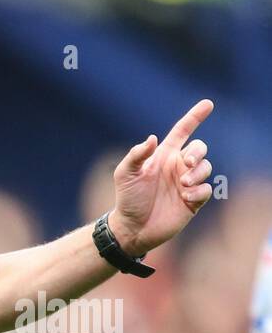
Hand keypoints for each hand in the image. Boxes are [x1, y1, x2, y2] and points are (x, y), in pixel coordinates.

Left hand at [108, 98, 214, 255]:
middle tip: (186, 164)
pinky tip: (185, 198)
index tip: (208, 104)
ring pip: (206, 167)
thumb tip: (152, 139)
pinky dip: (198, 191)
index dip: (195, 117)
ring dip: (197, 173)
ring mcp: (187, 183)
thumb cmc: (127, 199)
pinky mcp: (193, 201)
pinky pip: (206, 189)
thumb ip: (136, 155)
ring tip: (182, 185)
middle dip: (198, 152)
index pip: (182, 131)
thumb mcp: (125, 174)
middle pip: (200, 148)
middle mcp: (178, 167)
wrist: (132, 228)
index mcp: (164, 156)